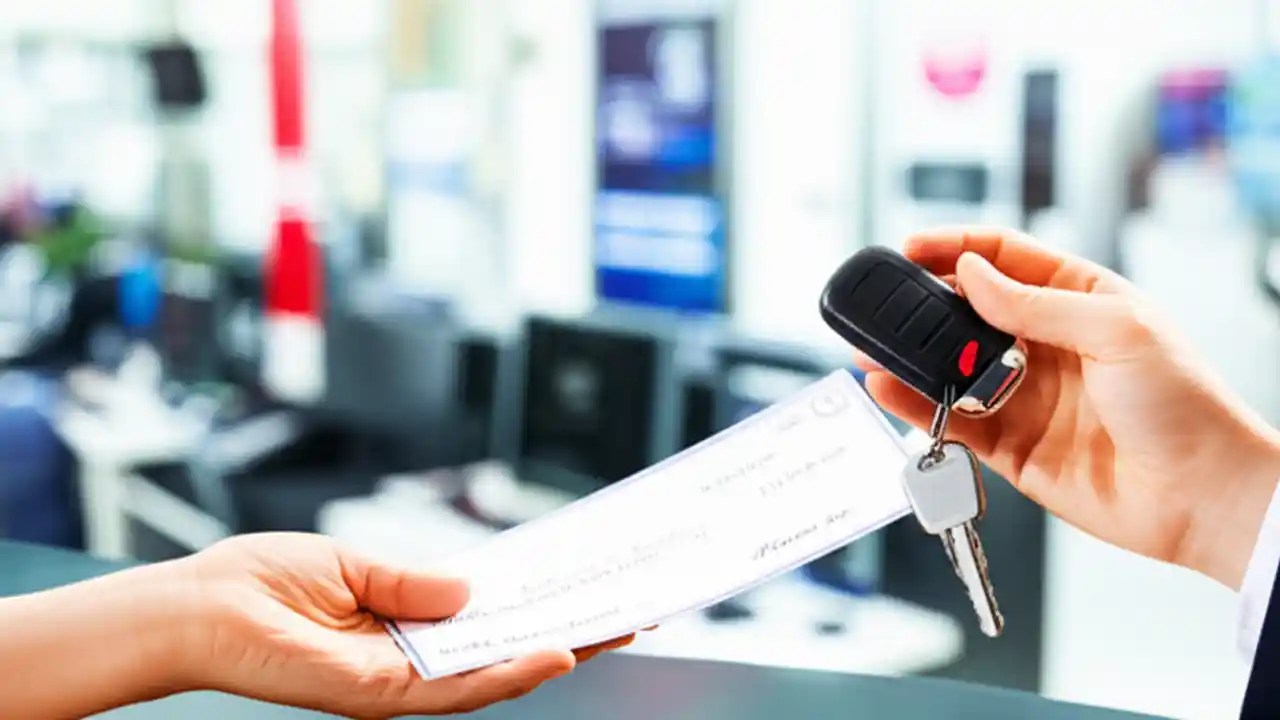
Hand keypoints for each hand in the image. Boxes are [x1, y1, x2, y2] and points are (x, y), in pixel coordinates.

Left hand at [177, 533, 632, 717]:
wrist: (199, 607)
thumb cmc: (262, 580)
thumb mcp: (354, 564)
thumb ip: (416, 579)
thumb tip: (476, 588)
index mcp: (405, 619)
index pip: (488, 616)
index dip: (540, 602)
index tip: (590, 580)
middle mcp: (410, 656)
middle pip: (503, 649)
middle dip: (569, 631)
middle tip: (629, 610)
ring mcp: (399, 680)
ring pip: (493, 675)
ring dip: (557, 653)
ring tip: (614, 629)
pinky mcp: (381, 695)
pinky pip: (457, 688)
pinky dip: (509, 674)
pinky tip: (554, 652)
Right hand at [855, 228, 1279, 588]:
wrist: (1202, 495)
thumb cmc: (1185, 405)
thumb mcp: (1116, 329)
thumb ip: (1035, 303)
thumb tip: (970, 274)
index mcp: (1079, 298)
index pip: (1004, 256)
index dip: (954, 245)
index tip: (911, 246)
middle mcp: (1046, 343)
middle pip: (967, 310)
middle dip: (921, 303)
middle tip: (884, 301)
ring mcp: (1025, 394)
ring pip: (951, 365)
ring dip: (909, 356)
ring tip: (871, 347)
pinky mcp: (1010, 445)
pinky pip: (950, 418)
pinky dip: (915, 404)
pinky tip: (889, 389)